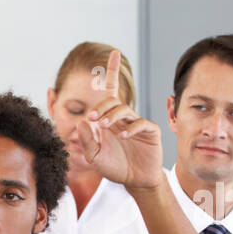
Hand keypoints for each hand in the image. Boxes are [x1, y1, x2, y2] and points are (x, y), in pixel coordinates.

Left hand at [77, 49, 163, 189]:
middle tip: (94, 118)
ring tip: (105, 126)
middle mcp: (123, 118)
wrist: (134, 181)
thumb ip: (87, 140)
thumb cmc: (114, 167)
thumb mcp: (94, 157)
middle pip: (112, 100)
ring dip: (113, 115)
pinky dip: (131, 127)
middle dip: (102, 106)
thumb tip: (83, 121)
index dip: (112, 72)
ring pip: (125, 109)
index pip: (109, 91)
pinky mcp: (150, 132)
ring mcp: (137, 123)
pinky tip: (122, 135)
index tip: (115, 52)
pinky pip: (141, 123)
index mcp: (109, 119)